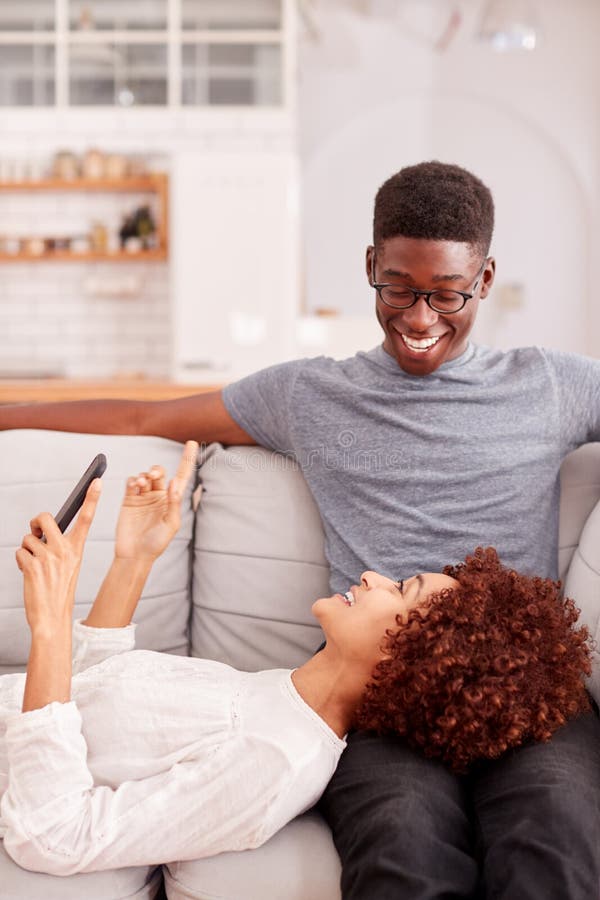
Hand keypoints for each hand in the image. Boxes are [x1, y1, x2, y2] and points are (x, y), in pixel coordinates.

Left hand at [15, 480, 101, 636]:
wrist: (52, 617)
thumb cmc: (58, 592)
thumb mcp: (69, 566)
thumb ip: (59, 547)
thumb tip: (41, 533)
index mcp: (77, 549)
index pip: (86, 519)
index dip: (92, 498)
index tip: (97, 481)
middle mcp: (64, 550)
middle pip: (44, 518)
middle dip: (36, 523)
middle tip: (37, 533)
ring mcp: (48, 557)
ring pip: (28, 539)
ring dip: (26, 550)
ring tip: (35, 566)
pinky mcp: (32, 565)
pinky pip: (19, 552)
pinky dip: (19, 561)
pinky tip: (28, 573)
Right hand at [114, 440, 197, 561]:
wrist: (134, 555)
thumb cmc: (156, 543)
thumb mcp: (171, 525)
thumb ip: (174, 503)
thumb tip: (174, 483)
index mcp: (172, 500)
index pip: (181, 476)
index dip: (186, 459)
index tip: (191, 443)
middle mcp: (158, 496)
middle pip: (159, 473)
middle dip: (156, 470)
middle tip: (154, 476)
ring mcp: (143, 497)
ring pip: (145, 476)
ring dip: (144, 476)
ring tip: (141, 485)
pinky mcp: (129, 500)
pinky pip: (131, 483)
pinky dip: (133, 480)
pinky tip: (135, 486)